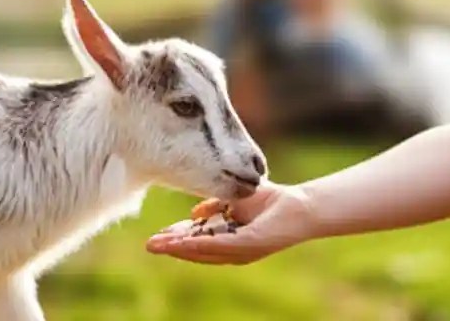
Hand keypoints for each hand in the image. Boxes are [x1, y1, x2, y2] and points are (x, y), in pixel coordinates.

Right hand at [145, 181, 317, 264]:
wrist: (299, 205)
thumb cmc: (272, 201)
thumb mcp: (234, 199)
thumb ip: (215, 204)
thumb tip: (196, 212)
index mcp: (227, 238)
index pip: (197, 240)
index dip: (176, 239)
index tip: (157, 237)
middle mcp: (232, 249)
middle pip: (196, 250)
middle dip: (172, 247)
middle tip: (149, 245)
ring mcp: (240, 250)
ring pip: (203, 251)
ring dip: (179, 248)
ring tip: (159, 246)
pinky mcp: (249, 244)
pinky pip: (220, 245)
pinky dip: (200, 244)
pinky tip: (183, 243)